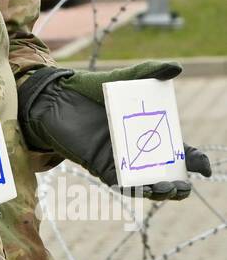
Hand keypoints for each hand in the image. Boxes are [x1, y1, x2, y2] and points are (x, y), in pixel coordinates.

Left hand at [17, 62, 211, 199]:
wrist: (55, 97)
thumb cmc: (90, 88)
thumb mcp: (122, 79)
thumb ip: (148, 72)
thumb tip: (176, 68)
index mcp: (149, 131)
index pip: (179, 152)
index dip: (195, 161)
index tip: (203, 168)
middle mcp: (137, 149)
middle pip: (166, 174)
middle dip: (178, 185)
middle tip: (183, 186)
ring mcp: (119, 160)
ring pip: (145, 184)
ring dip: (158, 191)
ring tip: (166, 189)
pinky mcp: (99, 165)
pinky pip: (119, 184)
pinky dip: (132, 189)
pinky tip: (141, 189)